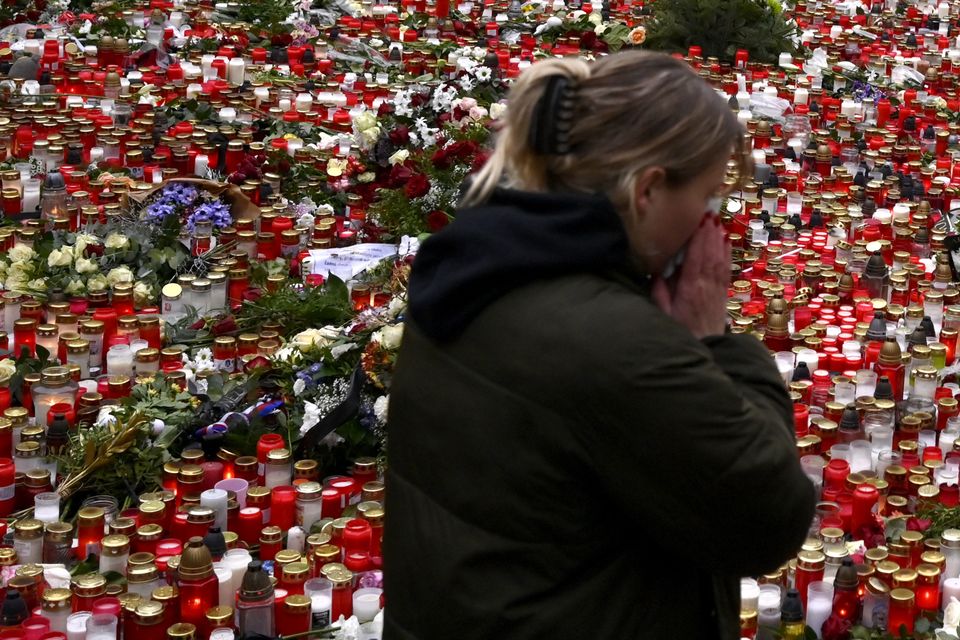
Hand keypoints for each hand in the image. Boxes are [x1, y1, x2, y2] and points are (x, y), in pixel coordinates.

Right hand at [651, 216, 730, 338]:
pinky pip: (726, 269)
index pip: (696, 258)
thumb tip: (657, 271)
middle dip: (710, 233)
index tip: (699, 221)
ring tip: (717, 222)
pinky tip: (726, 242)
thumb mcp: (662, 313)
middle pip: (710, 254)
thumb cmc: (679, 332)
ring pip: (720, 259)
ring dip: (719, 239)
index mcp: (690, 288)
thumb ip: (660, 291)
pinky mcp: (722, 293)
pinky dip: (727, 254)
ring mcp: (716, 289)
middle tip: (709, 213)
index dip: (699, 238)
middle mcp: (706, 286)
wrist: (703, 349)